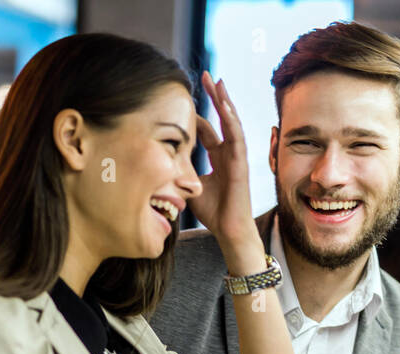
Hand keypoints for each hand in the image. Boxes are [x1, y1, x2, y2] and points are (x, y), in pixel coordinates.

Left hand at [189, 72, 262, 272]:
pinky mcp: (241, 163)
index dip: (195, 115)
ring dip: (224, 100)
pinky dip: (231, 119)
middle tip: (204, 75)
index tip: (182, 98)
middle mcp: (229, 153)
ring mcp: (237, 157)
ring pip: (231, 122)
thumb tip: (157, 163)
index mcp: (218, 158)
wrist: (229, 232)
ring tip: (217, 80)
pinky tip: (225, 103)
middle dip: (213, 97)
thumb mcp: (188, 187)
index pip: (207, 130)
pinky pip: (237, 136)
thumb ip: (178, 172)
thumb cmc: (213, 213)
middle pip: (221, 119)